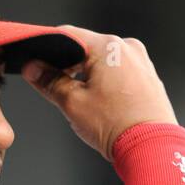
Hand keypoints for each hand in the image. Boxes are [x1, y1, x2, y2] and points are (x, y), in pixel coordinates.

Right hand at [21, 27, 177, 160]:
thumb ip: (49, 81)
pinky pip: (120, 75)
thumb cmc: (118, 126)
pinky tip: (105, 107)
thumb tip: (34, 69)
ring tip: (89, 105)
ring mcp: (141, 63)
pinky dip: (108, 86)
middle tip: (61, 92)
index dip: (47, 49)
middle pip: (87, 50)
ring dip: (90, 78)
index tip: (37, 63)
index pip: (67, 35)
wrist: (151, 149)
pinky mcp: (149, 79)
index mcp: (108, 46)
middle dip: (70, 68)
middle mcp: (128, 48)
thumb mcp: (72, 103)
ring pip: (104, 64)